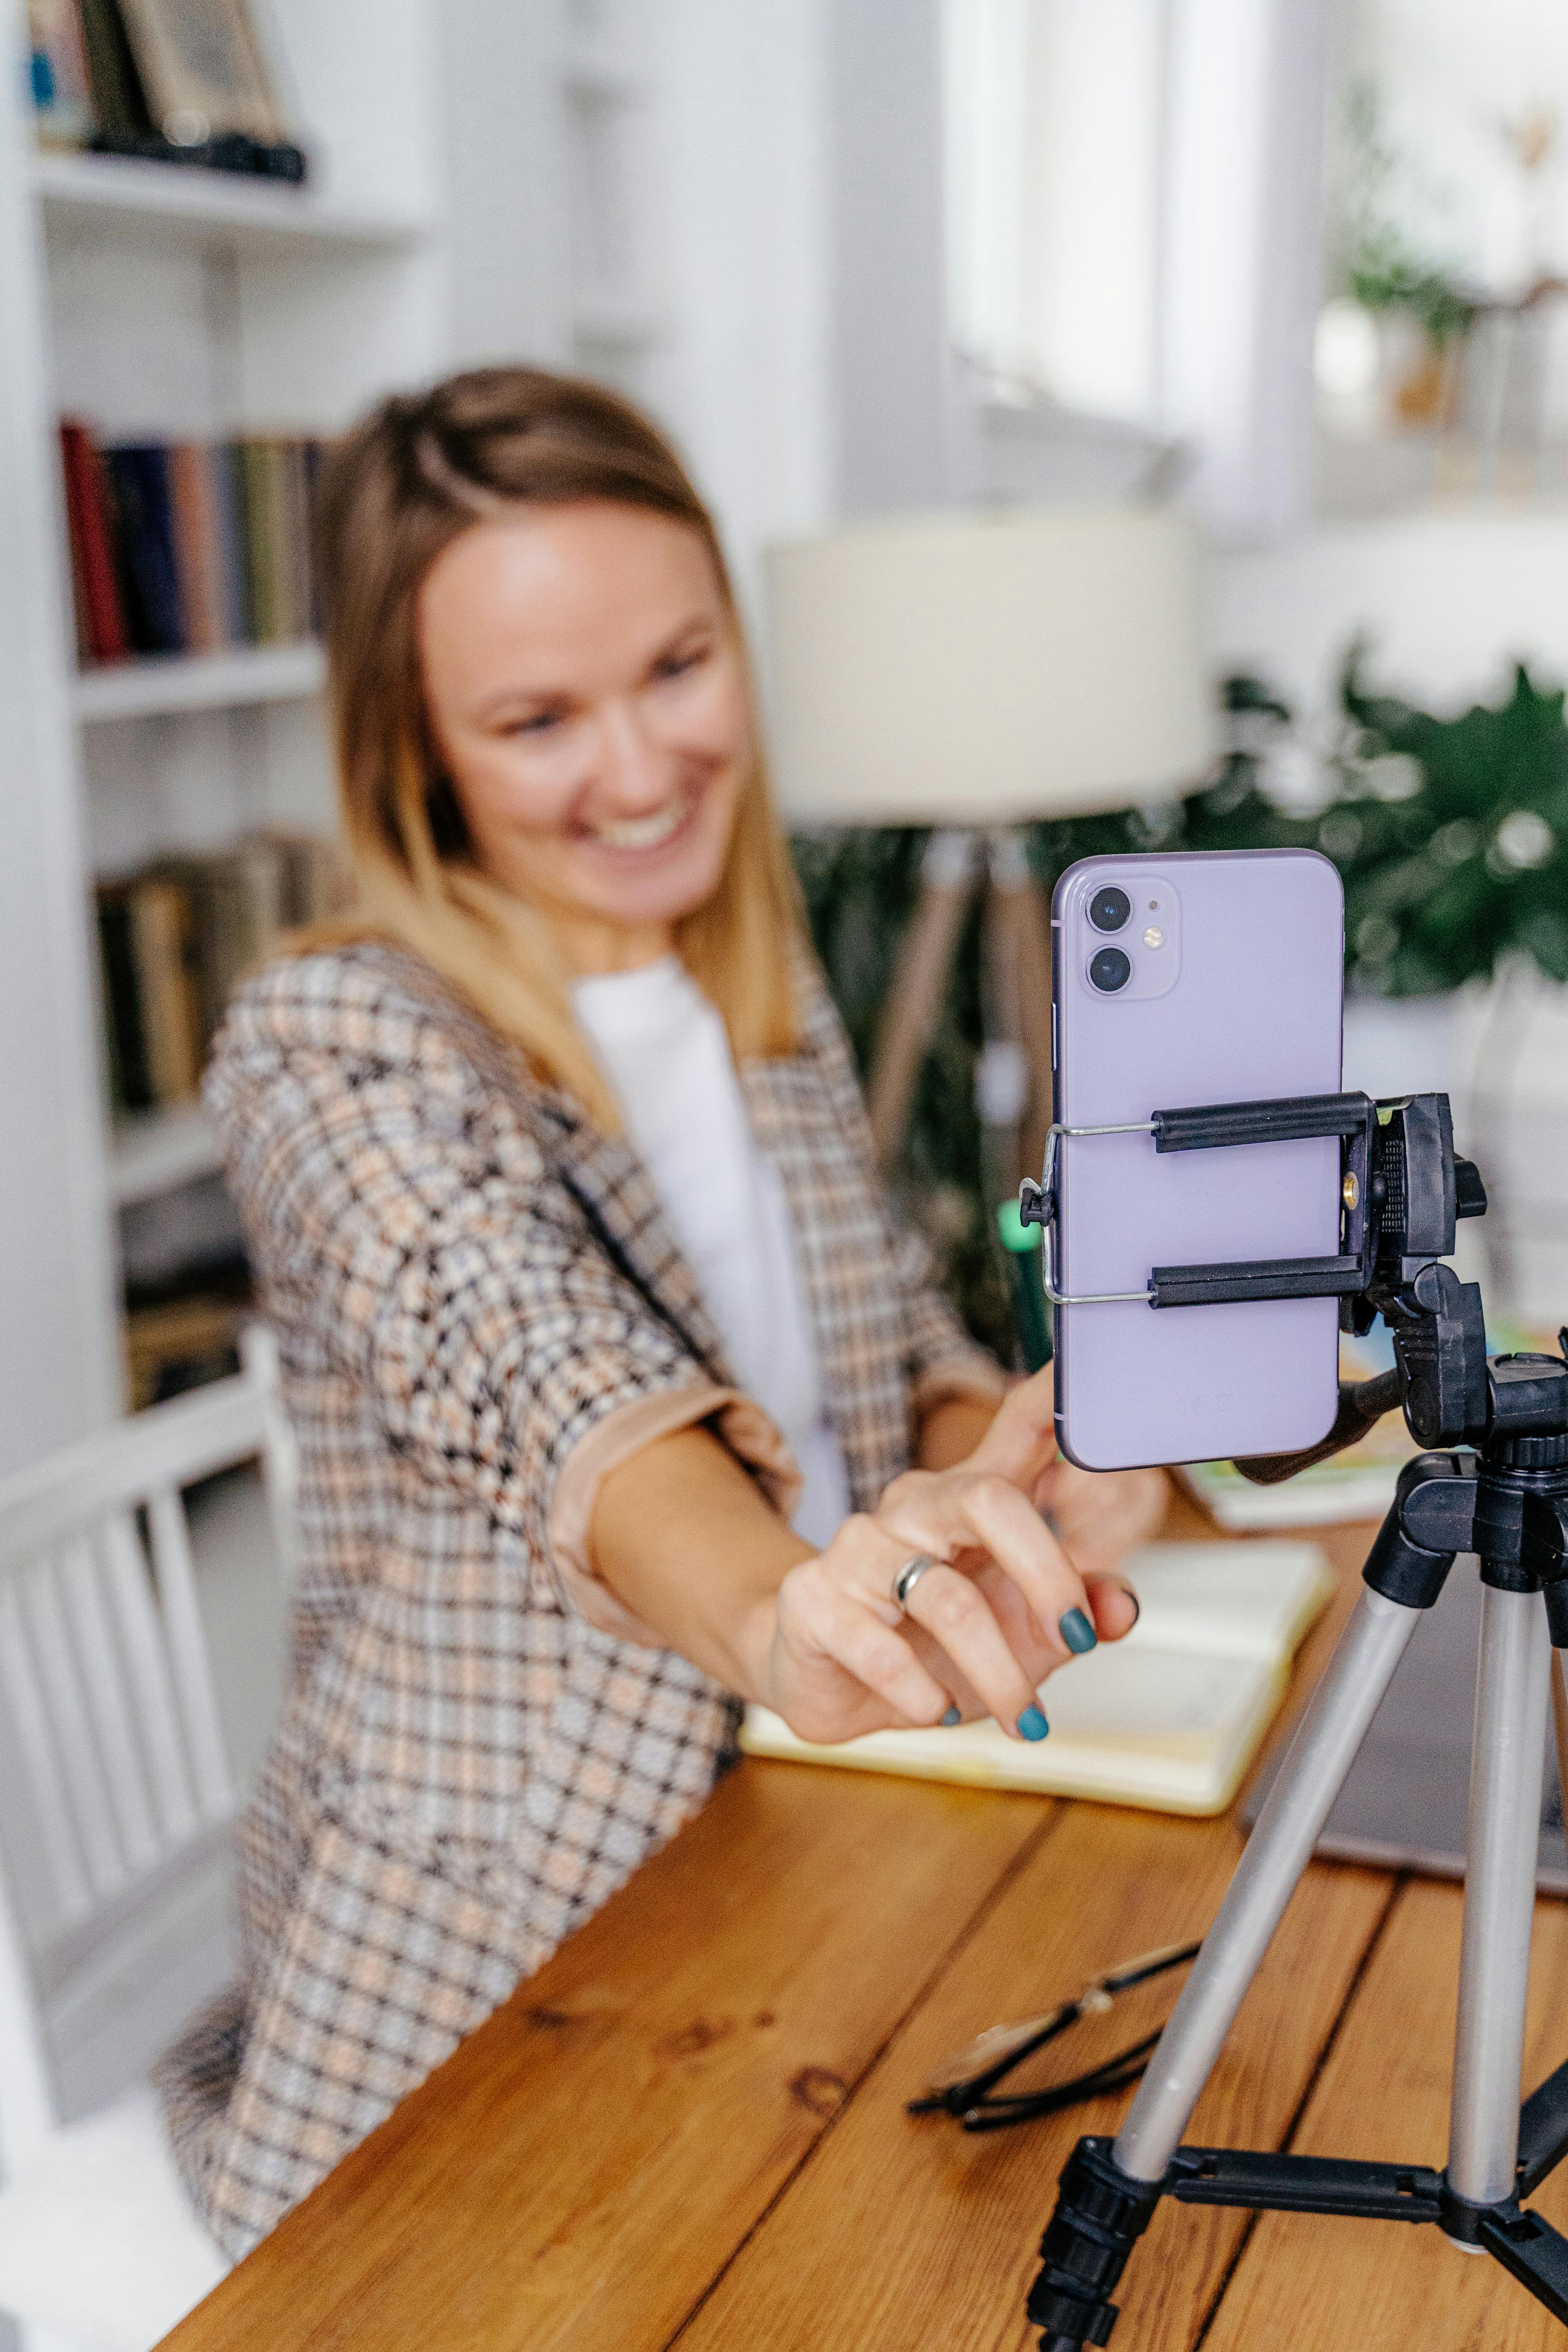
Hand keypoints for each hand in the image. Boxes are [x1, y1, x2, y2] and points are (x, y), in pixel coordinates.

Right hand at [759, 1370, 1142, 1746]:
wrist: (830, 1686)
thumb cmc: (934, 1649)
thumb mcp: (1023, 1637)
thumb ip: (1076, 1614)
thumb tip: (1117, 1608)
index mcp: (972, 1500)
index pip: (1018, 1427)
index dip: (1055, 1397)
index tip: (1087, 1362)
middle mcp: (916, 1507)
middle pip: (989, 1498)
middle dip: (1047, 1576)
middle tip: (1072, 1640)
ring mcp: (860, 1547)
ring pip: (947, 1598)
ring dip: (997, 1672)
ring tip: (1019, 1716)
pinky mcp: (815, 1598)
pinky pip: (882, 1649)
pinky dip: (925, 1695)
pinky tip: (934, 1708)